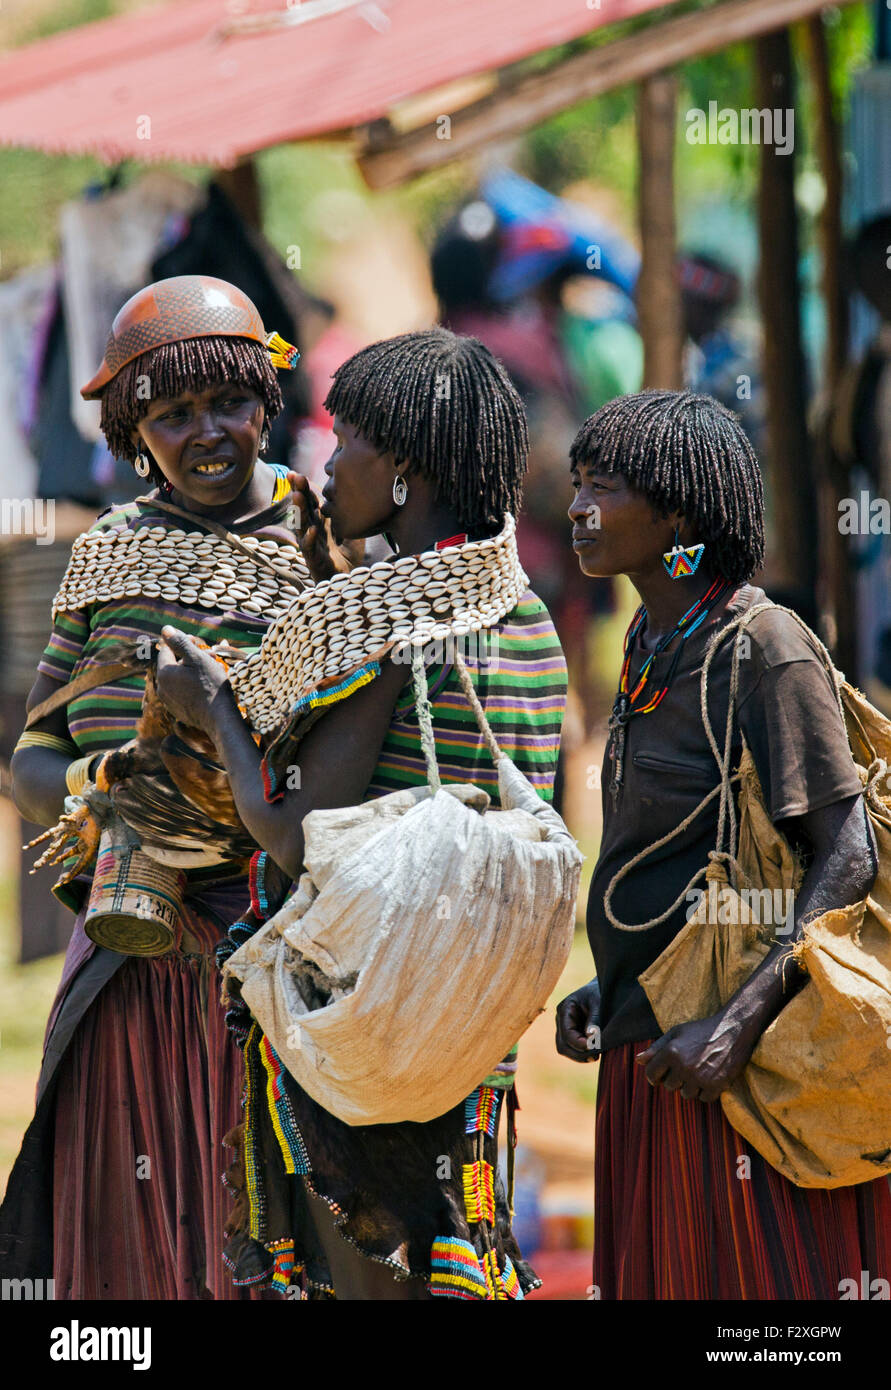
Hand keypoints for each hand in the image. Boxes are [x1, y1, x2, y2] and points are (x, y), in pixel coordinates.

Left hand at [156, 627, 231, 738]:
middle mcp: (161, 688)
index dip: (181, 642)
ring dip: (191, 671)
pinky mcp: (178, 711)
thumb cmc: (211, 685)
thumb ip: (180, 643)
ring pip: (178, 679)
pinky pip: (181, 693)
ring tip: (210, 670)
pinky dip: (191, 686)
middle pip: (172, 665)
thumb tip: (165, 629)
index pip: (166, 650)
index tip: (196, 641)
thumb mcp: (197, 659)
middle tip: (209, 655)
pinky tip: (206, 687)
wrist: (219, 717)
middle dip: (189, 658)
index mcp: (164, 673)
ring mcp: (169, 701)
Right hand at [287, 471, 361, 580]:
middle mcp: (313, 531)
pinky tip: (312, 530)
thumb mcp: (353, 530)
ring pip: (302, 526)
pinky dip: (310, 540)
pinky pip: (310, 549)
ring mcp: (312, 546)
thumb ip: (352, 513)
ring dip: (300, 511)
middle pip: (303, 509)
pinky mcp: (314, 560)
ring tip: (297, 497)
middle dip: (299, 492)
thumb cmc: (348, 555)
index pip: (310, 501)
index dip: (304, 488)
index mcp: (320, 522)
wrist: (348, 581)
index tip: (297, 474)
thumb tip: (361, 493)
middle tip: (294, 476)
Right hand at [555, 977, 601, 1061]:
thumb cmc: (600, 991)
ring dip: (579, 1056)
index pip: (566, 1034)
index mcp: (564, 1009)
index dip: (578, 1044)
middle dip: (577, 1054)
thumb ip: (594, 1019)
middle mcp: (561, 1019)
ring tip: (596, 1056)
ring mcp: (565, 1027)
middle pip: (562, 1045)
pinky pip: (572, 1048)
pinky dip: (582, 1053)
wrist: (602, 986)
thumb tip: (590, 1037)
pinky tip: (595, 1053)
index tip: (593, 1047)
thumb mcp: (598, 1002)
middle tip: (595, 1057)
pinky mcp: (572, 1032)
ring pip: (565, 1049)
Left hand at [636, 1012, 755, 1101]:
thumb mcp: (676, 1033)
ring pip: (686, 1094)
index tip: (661, 1074)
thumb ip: (656, 1048)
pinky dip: (706, 1091)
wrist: (733, 1030)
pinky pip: (703, 1098)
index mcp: (671, 1052)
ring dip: (690, 1086)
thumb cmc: (701, 1030)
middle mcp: (683, 1066)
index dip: (654, 1075)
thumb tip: (638, 1060)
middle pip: (669, 1086)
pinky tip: (710, 1076)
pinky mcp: (716, 1085)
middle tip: (687, 1066)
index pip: (651, 1074)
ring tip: (699, 1070)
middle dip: (675, 1078)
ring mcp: (700, 1077)